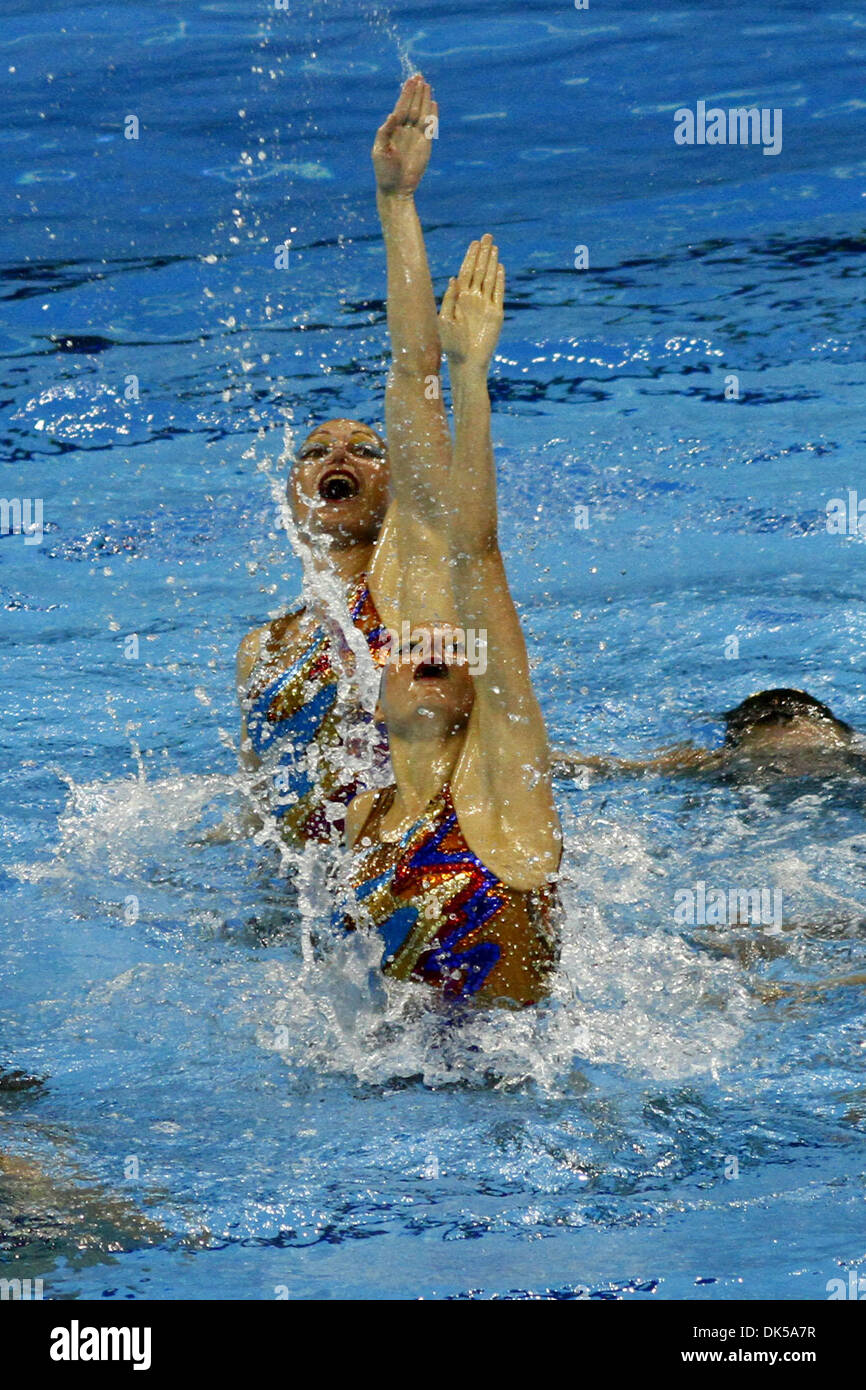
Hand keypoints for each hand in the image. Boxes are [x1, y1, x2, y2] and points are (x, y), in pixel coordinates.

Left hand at [372, 74, 437, 195]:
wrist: (396, 188)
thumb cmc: (384, 171)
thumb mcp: (379, 151)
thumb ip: (384, 132)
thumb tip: (392, 115)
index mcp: (392, 129)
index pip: (401, 106)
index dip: (406, 93)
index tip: (410, 80)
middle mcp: (405, 130)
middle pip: (412, 106)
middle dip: (415, 91)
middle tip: (419, 76)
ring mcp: (416, 136)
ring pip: (422, 113)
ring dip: (424, 99)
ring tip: (427, 84)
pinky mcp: (426, 145)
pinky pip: (430, 126)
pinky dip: (433, 115)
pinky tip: (434, 103)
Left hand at [438, 234, 504, 367]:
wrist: (467, 362)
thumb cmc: (452, 345)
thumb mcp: (445, 320)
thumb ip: (449, 299)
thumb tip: (453, 278)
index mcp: (459, 299)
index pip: (466, 272)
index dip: (470, 257)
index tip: (474, 242)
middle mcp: (473, 299)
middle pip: (479, 271)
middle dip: (483, 253)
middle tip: (487, 236)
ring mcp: (485, 305)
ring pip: (490, 278)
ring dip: (491, 262)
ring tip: (494, 247)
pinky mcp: (496, 314)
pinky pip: (498, 292)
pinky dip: (500, 280)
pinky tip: (500, 267)